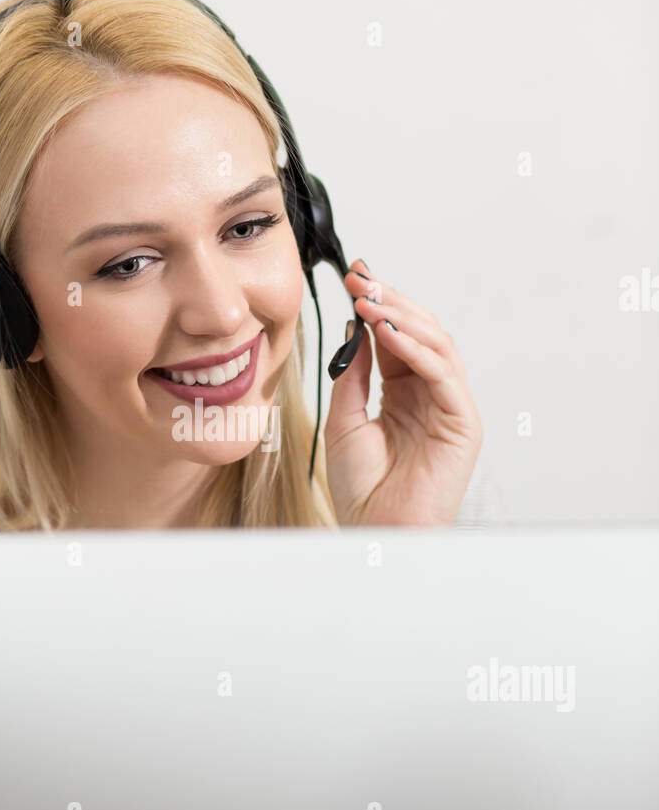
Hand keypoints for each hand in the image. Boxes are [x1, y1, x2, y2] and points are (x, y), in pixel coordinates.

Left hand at [323, 259, 482, 526]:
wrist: (375, 534)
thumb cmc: (361, 490)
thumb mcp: (345, 419)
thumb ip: (353, 373)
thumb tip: (355, 324)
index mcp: (404, 394)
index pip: (396, 338)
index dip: (378, 304)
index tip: (353, 275)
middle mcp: (431, 396)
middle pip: (420, 333)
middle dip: (390, 301)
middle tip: (359, 277)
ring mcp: (450, 407)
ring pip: (437, 345)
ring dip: (402, 317)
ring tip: (368, 299)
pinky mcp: (464, 423)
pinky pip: (443, 374)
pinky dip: (416, 348)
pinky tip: (388, 331)